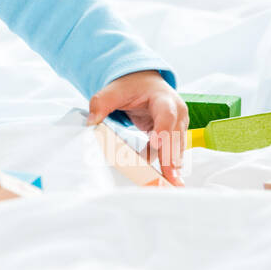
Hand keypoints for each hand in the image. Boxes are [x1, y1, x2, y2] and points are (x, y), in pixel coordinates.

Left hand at [86, 70, 187, 186]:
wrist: (144, 84)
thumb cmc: (133, 86)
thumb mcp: (115, 90)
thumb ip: (102, 103)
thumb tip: (91, 122)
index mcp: (164, 99)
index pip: (166, 115)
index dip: (162, 130)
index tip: (155, 144)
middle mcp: (177, 113)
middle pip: (174, 137)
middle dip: (171, 158)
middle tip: (170, 178)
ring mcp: (178, 126)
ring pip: (175, 149)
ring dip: (172, 167)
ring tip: (171, 185)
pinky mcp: (174, 137)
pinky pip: (170, 153)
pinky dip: (166, 166)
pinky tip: (164, 181)